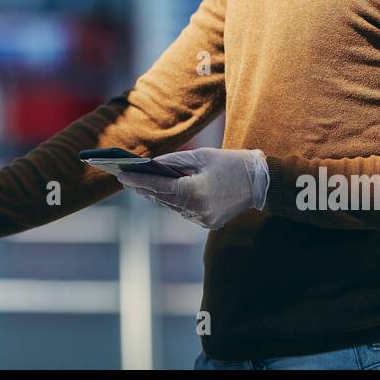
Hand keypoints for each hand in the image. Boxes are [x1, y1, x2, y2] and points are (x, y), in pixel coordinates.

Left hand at [116, 148, 267, 229]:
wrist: (259, 181)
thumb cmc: (229, 163)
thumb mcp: (200, 156)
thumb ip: (173, 161)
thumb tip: (151, 164)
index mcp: (192, 191)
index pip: (156, 186)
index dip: (137, 180)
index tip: (121, 175)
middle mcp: (194, 209)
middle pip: (161, 198)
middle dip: (143, 188)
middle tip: (125, 179)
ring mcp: (202, 219)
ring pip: (172, 206)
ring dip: (157, 196)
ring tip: (140, 186)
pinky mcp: (208, 223)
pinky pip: (185, 211)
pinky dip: (175, 202)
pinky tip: (162, 193)